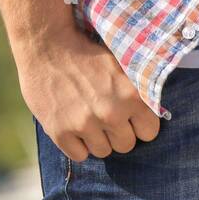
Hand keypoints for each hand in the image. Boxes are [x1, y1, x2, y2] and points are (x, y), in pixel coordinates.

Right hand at [14, 27, 160, 161]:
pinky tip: (71, 125)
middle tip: (102, 116)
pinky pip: (79, 156)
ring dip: (95, 139)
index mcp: (130, 97)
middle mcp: (110, 113)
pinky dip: (75, 145)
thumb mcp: (120, 67)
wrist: (44, 43)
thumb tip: (154, 114)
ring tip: (85, 118)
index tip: (128, 118)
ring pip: (103, 152)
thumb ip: (138, 92)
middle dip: (116, 133)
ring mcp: (84, 123)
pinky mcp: (59, 131)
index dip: (138, 126)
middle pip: (126, 145)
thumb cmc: (86, 54)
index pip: (149, 132)